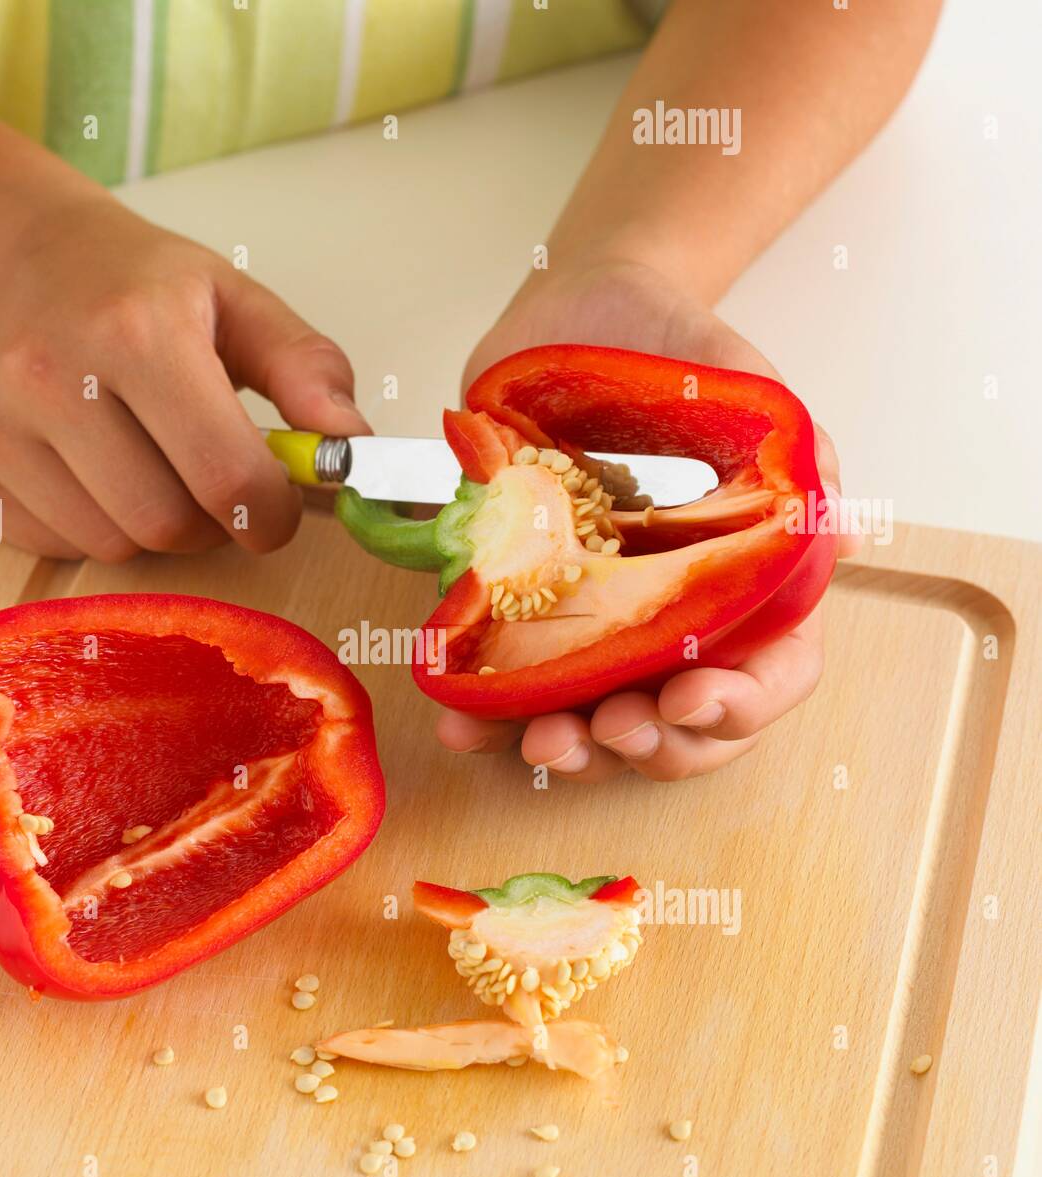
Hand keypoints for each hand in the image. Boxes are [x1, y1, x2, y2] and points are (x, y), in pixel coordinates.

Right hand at [0, 193, 368, 559]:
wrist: (10, 255)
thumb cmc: (136, 283)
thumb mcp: (235, 299)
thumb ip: (308, 372)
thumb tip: (354, 451)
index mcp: (135, 330)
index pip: (226, 478)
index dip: (272, 513)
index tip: (277, 507)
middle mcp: (47, 375)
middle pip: (167, 525)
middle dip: (209, 519)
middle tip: (206, 474)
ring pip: (110, 545)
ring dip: (148, 524)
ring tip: (144, 460)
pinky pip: (52, 545)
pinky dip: (86, 524)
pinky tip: (83, 465)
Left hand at [442, 258, 857, 782]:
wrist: (581, 309)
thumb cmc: (678, 350)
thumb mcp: (752, 392)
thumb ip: (798, 459)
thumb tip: (835, 539)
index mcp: (743, 584)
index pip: (768, 677)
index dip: (739, 707)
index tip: (690, 696)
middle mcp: (671, 618)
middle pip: (677, 725)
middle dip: (645, 745)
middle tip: (610, 727)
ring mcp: (592, 621)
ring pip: (590, 721)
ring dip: (568, 748)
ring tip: (538, 741)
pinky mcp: (518, 606)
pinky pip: (502, 679)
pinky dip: (482, 713)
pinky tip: (461, 720)